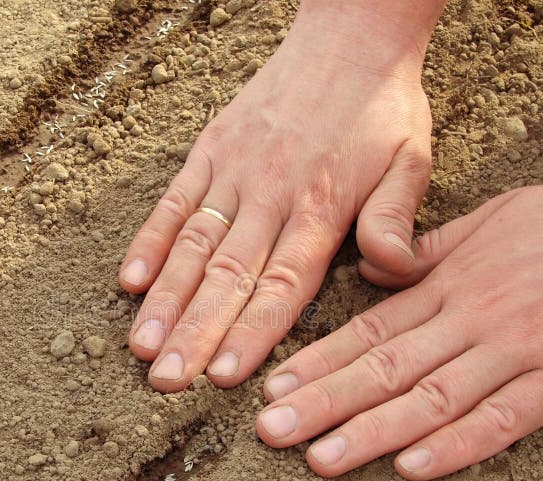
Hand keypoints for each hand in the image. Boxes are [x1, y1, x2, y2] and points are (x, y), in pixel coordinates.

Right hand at [119, 2, 437, 391]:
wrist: (348, 36)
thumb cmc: (382, 106)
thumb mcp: (412, 160)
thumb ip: (394, 221)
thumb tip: (388, 274)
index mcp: (321, 207)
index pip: (281, 285)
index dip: (249, 333)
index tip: (221, 377)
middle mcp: (270, 195)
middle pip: (226, 275)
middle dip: (194, 332)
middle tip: (165, 381)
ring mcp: (234, 172)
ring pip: (193, 245)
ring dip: (165, 298)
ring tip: (141, 346)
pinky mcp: (211, 150)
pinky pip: (174, 200)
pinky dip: (149, 240)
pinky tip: (129, 281)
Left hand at [257, 179, 542, 479]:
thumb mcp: (492, 219)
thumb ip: (428, 249)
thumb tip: (372, 269)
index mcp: (449, 284)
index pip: (369, 331)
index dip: (318, 362)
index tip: (275, 389)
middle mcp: (472, 319)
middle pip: (385, 369)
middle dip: (324, 403)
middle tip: (272, 432)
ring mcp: (517, 351)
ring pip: (432, 398)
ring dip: (373, 432)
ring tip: (321, 459)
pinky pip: (505, 418)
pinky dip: (459, 445)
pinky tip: (412, 467)